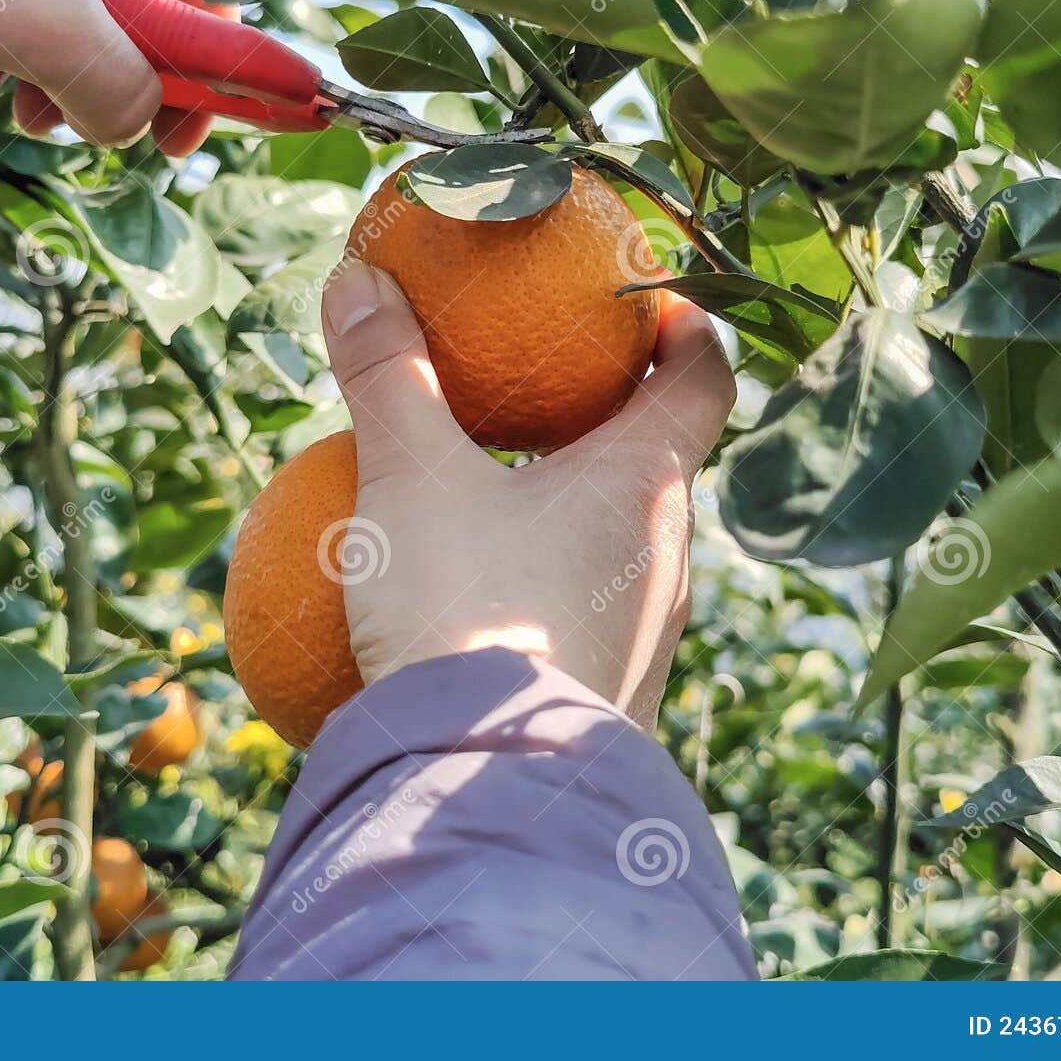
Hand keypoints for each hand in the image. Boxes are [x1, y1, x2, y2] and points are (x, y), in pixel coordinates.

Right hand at [320, 259, 735, 730]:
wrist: (484, 787)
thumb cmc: (464, 611)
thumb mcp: (408, 479)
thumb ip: (386, 375)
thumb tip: (356, 274)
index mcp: (648, 483)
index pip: (704, 375)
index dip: (683, 324)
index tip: (642, 301)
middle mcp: (673, 557)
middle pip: (660, 460)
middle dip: (608, 419)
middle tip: (541, 392)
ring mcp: (653, 637)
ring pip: (625, 546)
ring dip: (576, 508)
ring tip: (496, 495)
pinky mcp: (616, 700)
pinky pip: (591, 620)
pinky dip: (547, 589)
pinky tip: (475, 604)